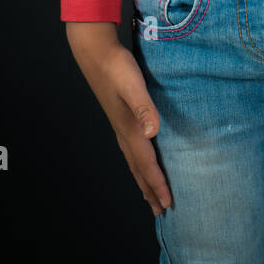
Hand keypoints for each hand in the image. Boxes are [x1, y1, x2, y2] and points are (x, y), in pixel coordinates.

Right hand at [66, 22, 171, 215]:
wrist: (95, 52)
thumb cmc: (117, 67)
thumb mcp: (133, 85)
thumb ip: (143, 107)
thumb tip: (152, 132)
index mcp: (129, 128)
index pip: (146, 163)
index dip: (157, 184)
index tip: (168, 203)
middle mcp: (124, 131)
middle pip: (139, 169)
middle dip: (150, 190)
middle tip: (160, 211)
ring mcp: (120, 125)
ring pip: (133, 161)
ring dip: (143, 179)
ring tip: (150, 195)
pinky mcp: (120, 117)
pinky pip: (131, 149)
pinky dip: (138, 162)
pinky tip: (141, 159)